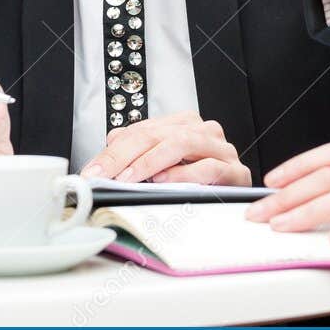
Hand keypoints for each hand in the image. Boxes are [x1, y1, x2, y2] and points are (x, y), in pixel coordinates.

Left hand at [79, 111, 250, 185]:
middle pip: (159, 134)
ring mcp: (222, 149)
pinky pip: (209, 167)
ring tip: (130, 177)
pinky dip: (184, 174)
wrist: (235, 204)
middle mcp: (204, 132)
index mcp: (185, 125)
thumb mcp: (159, 166)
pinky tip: (165, 181)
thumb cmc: (198, 184)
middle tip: (105, 174)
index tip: (93, 170)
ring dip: (152, 160)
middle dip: (126, 154)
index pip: (143, 130)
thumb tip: (105, 154)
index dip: (114, 150)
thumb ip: (135, 154)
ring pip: (184, 142)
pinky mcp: (235, 172)